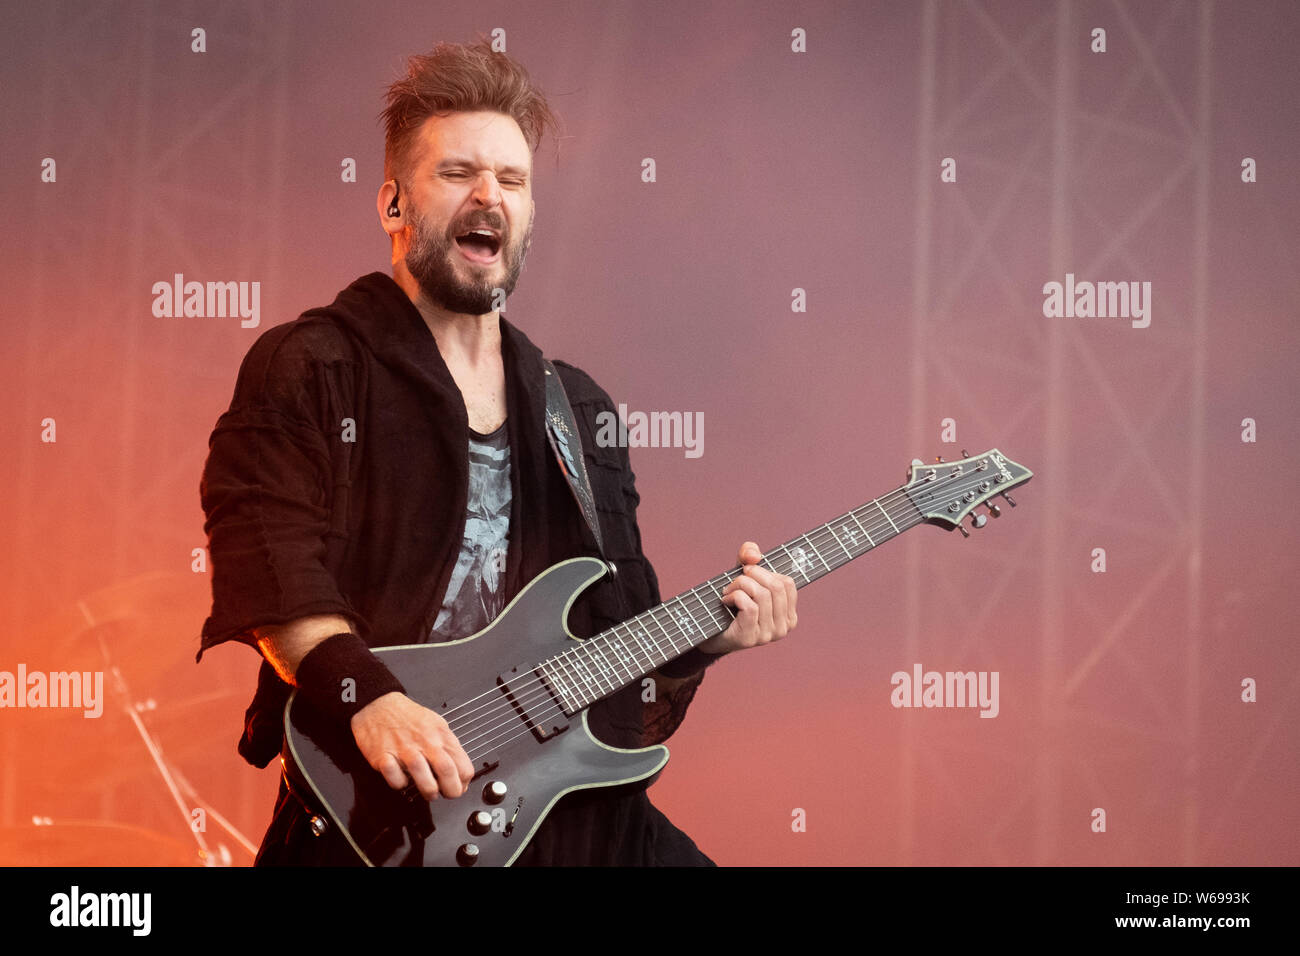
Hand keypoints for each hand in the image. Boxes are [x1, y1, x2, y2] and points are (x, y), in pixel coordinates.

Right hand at [350, 692, 475, 799]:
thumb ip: (447, 745)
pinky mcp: (384, 757)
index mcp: (440, 734)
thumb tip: (459, 770)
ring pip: (424, 779)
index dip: (464, 781)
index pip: (463, 764)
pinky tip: (402, 779)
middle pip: (447, 771)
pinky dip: (401, 785)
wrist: (378, 704)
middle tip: (447, 794)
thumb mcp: (436, 723)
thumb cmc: (407, 716)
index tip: (460, 786)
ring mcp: (404, 750)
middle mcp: (425, 742)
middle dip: (451, 791)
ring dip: (429, 791)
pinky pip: (396, 780)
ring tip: (429, 792)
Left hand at [698, 541, 797, 654]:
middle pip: (775, 587)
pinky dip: (735, 596)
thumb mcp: (743, 576)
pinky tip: (726, 600)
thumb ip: (748, 558)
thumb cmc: (731, 605)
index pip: (787, 583)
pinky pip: (749, 607)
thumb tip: (754, 554)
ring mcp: (767, 635)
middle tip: (736, 578)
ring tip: (729, 590)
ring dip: (740, 584)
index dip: (766, 571)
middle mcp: (783, 627)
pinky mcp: (750, 638)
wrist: (710, 633)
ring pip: (762, 595)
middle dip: (752, 574)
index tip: (748, 572)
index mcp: (789, 614)